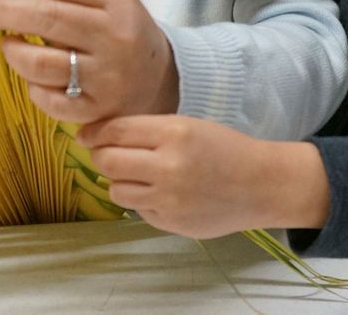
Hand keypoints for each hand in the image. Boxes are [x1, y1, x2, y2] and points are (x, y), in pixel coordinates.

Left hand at [0, 0, 177, 122]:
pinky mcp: (96, 111)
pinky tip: (34, 78)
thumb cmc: (121, 32)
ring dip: (13, 51)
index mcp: (119, 3)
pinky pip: (49, 101)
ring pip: (41, 63)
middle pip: (49, 19)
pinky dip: (33, 88)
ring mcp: (106, 78)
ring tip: (9, 45)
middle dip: (8, 12)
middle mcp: (115, 39)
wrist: (160, 79)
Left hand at [76, 116, 330, 238]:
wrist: (260, 185)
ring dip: (120, 180)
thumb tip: (96, 136)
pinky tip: (161, 192)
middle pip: (108, 160)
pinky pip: (137, 208)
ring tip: (138, 175)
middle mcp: (168, 165)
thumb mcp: (187, 125)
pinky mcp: (170, 222)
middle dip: (101, 155)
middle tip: (108, 154)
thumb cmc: (223, 148)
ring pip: (116, 189)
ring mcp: (168, 198)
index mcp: (174, 132)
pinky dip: (141, 199)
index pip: (116, 130)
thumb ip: (146, 130)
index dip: (95, 132)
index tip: (88, 135)